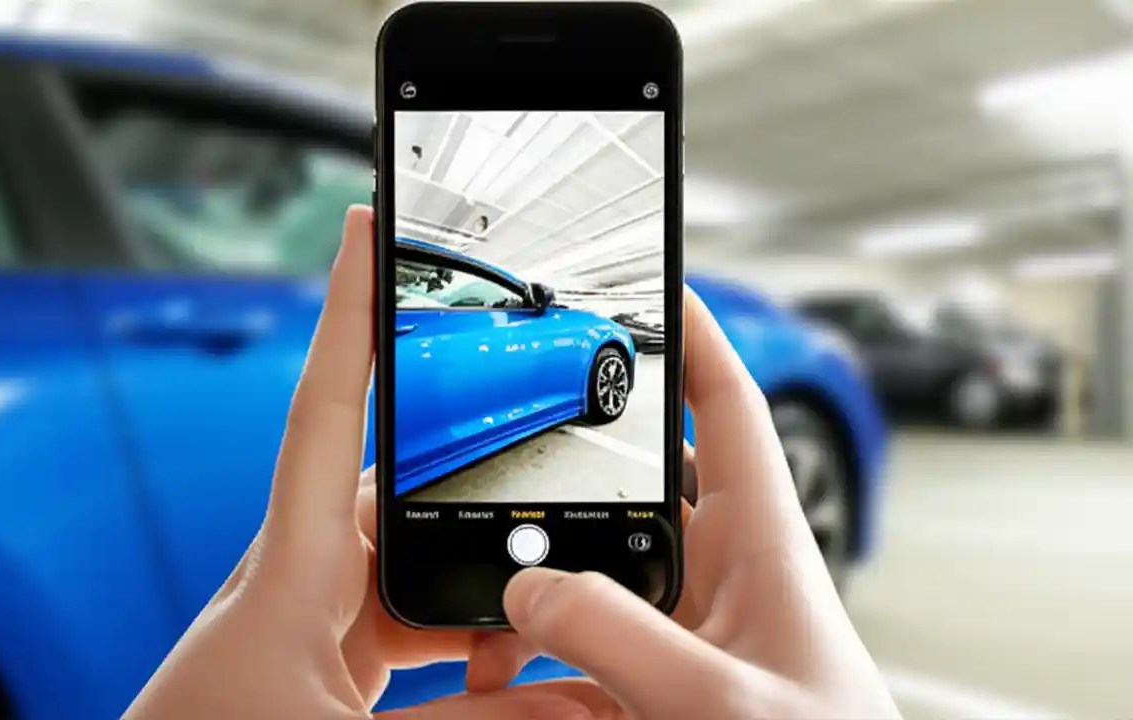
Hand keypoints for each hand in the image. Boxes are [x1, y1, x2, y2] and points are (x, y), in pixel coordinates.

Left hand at [124, 206, 609, 719]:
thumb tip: (580, 694)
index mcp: (289, 569)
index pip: (328, 408)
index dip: (350, 309)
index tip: (371, 220)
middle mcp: (304, 573)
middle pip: (408, 493)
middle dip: (486, 494)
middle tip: (558, 497)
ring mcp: (317, 613)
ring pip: (421, 561)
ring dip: (485, 589)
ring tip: (551, 627)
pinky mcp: (329, 653)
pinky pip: (413, 616)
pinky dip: (467, 635)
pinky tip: (509, 671)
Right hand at [501, 292, 899, 718]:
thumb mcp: (725, 701)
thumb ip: (624, 638)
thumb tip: (531, 588)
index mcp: (763, 550)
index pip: (731, 416)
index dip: (695, 341)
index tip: (654, 288)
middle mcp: (718, 585)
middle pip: (632, 497)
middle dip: (564, 487)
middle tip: (496, 478)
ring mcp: (680, 642)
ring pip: (585, 588)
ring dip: (526, 599)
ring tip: (468, 616)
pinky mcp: (648, 696)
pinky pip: (569, 663)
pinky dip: (519, 670)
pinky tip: (480, 680)